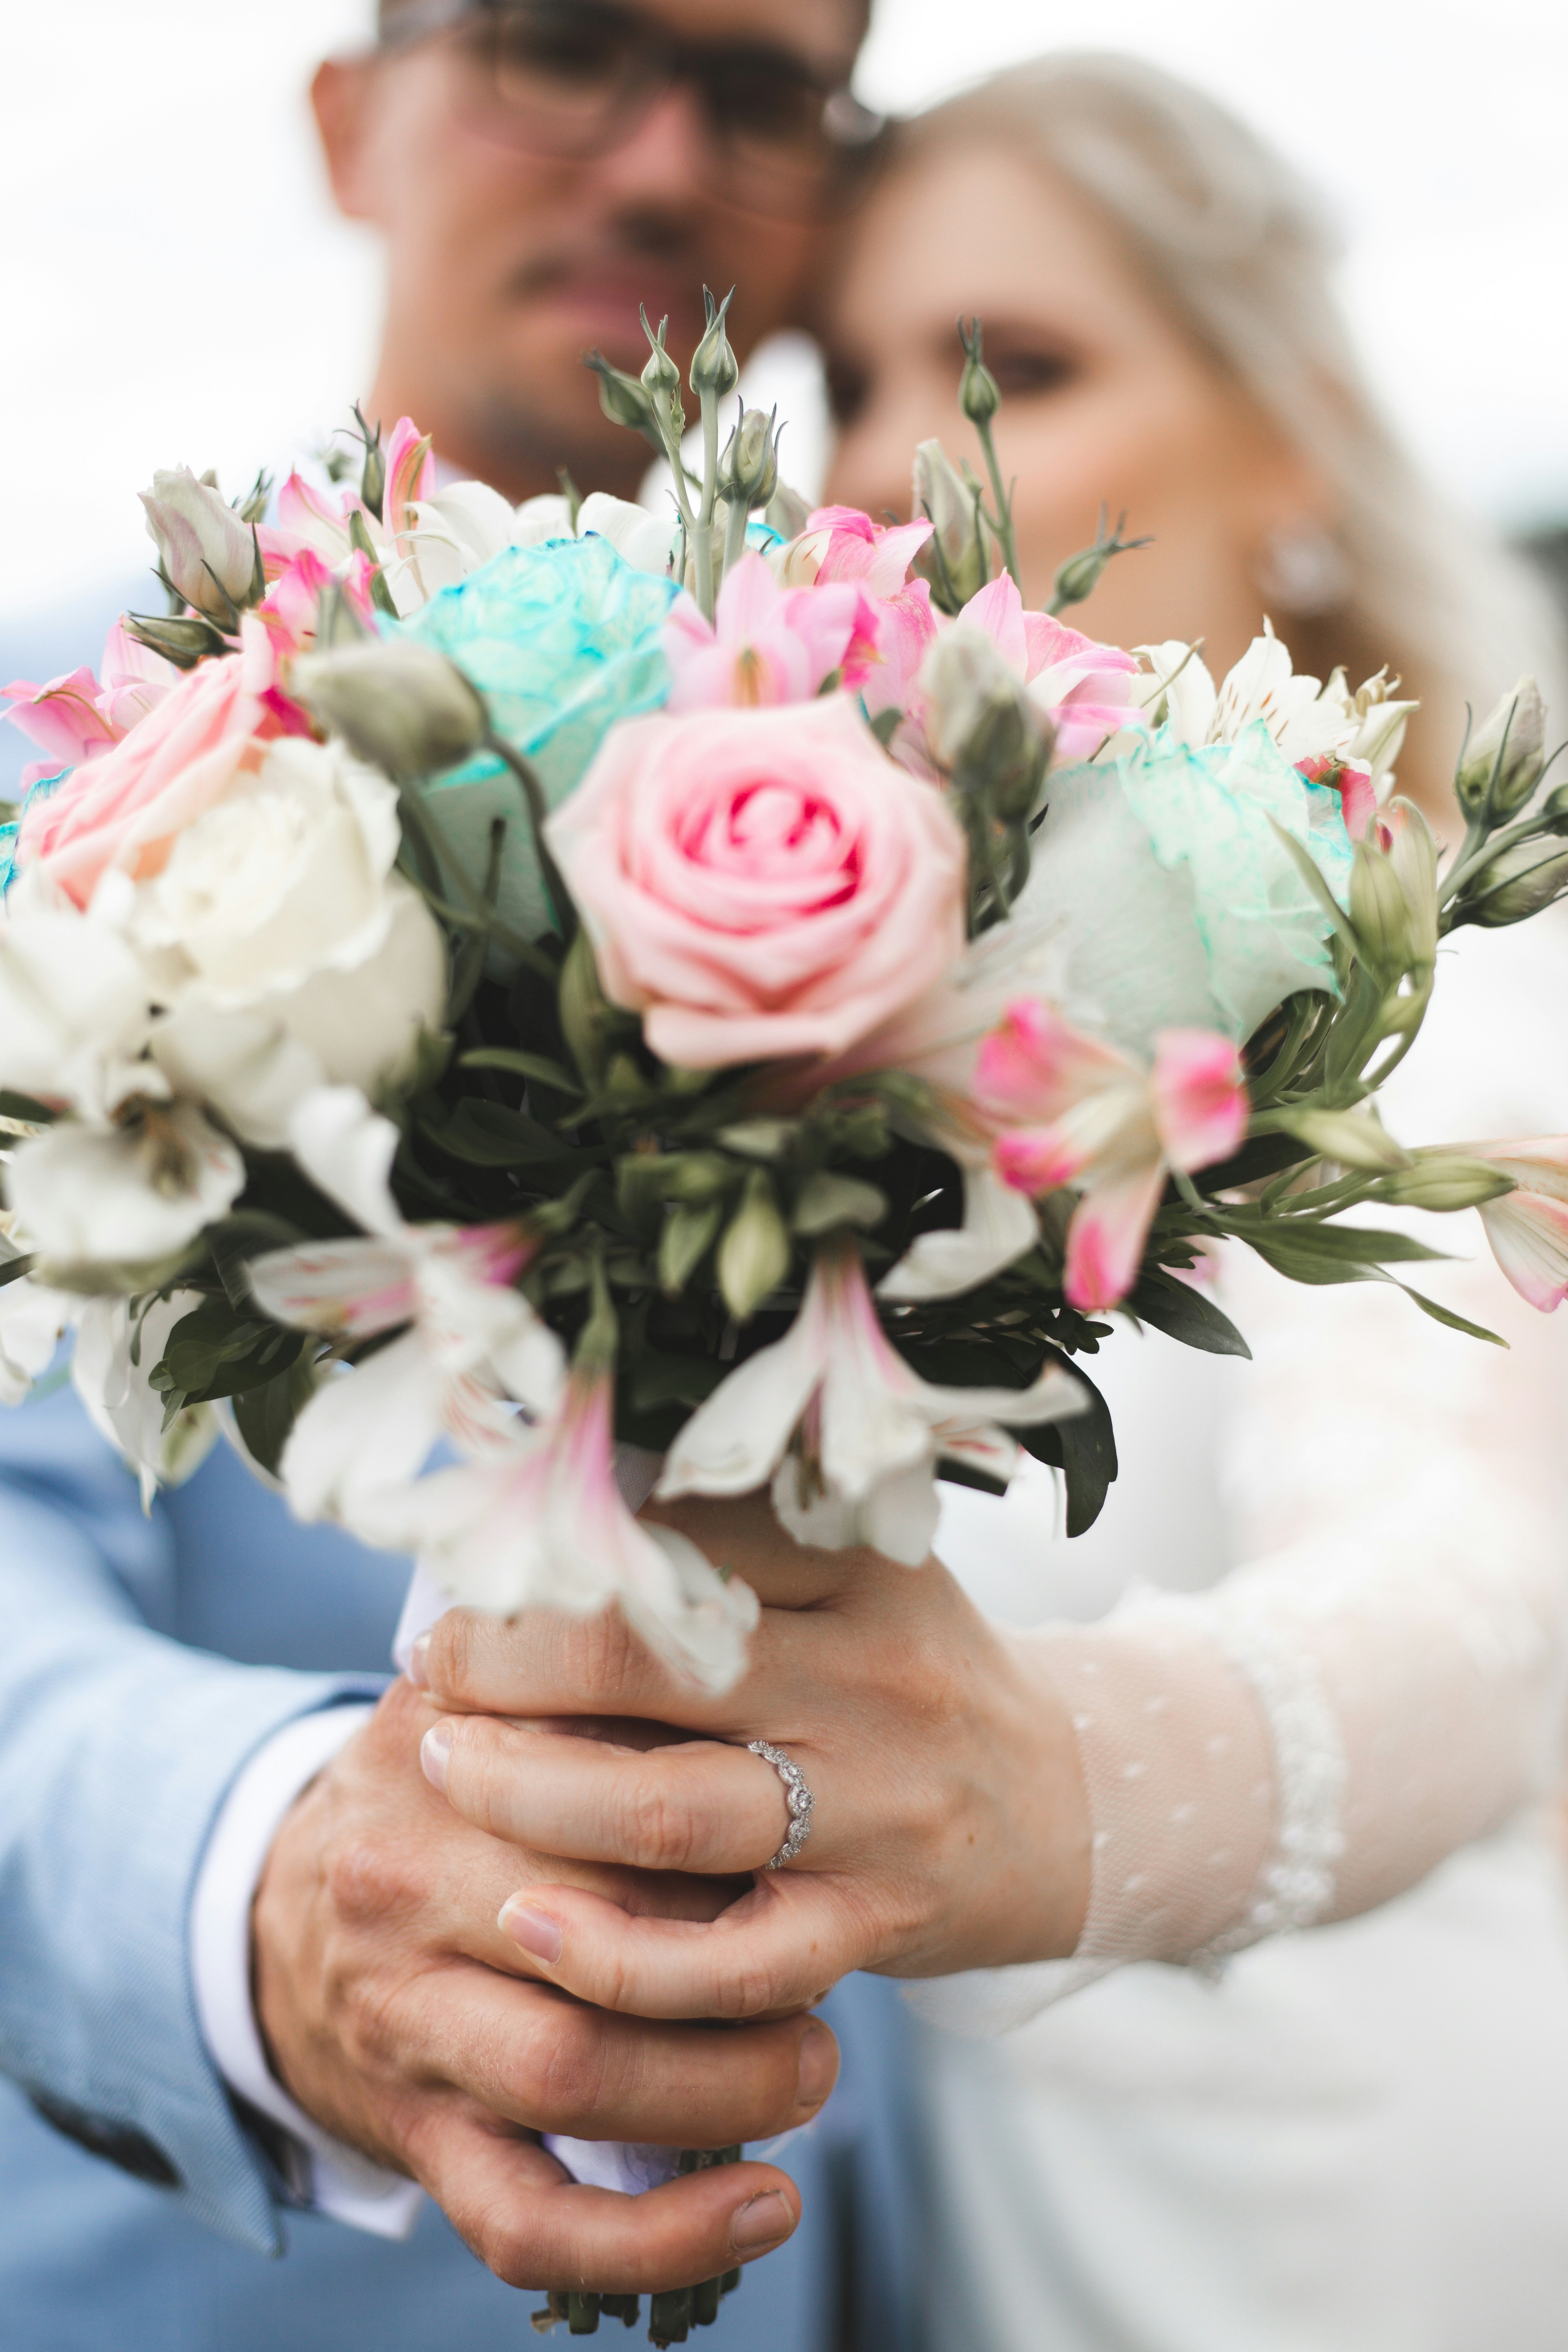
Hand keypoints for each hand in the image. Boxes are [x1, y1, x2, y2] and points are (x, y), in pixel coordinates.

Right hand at [253, 1676, 838, 2293]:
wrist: (269, 1916)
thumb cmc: (427, 1794)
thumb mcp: (471, 1694)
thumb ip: (575, 1660)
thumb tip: (727, 1613)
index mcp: (434, 1762)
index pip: (603, 1782)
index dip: (722, 1807)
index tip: (806, 1818)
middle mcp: (408, 1892)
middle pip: (601, 1928)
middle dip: (742, 1953)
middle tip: (837, 1952)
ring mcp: (409, 2027)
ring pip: (576, 2074)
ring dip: (724, 2086)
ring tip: (816, 2069)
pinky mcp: (419, 2141)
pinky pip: (529, 2222)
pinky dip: (652, 2240)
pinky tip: (763, 2213)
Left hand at [411, 1490, 1089, 2025]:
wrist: (1065, 1801)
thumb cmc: (908, 1671)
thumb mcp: (854, 1573)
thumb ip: (727, 1544)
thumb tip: (545, 1516)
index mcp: (865, 1563)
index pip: (684, 1535)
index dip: (556, 1553)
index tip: (476, 1570)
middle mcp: (875, 1676)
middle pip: (655, 1659)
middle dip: (510, 1662)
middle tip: (433, 1665)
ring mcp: (877, 1808)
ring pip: (667, 1808)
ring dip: (526, 1792)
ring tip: (443, 1767)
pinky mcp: (872, 1924)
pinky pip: (728, 1963)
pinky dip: (615, 1958)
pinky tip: (526, 1926)